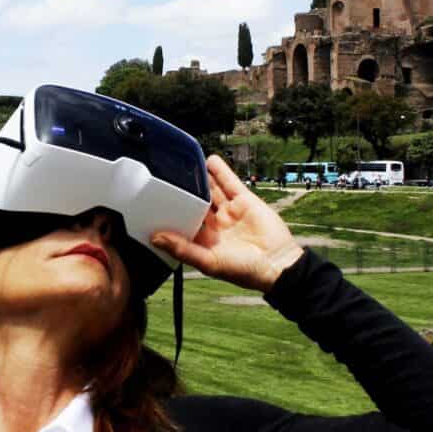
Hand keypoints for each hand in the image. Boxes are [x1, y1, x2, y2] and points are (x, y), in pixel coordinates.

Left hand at [151, 155, 303, 292]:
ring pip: (212, 190)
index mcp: (205, 240)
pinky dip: (220, 171)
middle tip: (167, 176)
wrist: (277, 264)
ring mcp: (230, 211)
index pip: (183, 221)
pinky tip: (209, 161)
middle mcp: (216, 224)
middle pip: (196, 202)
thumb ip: (182, 249)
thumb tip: (155, 238)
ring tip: (186, 165)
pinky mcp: (245, 200)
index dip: (171, 211)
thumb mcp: (209, 262)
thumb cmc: (243, 270)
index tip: (155, 201)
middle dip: (184, 191)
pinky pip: (230, 182)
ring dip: (201, 178)